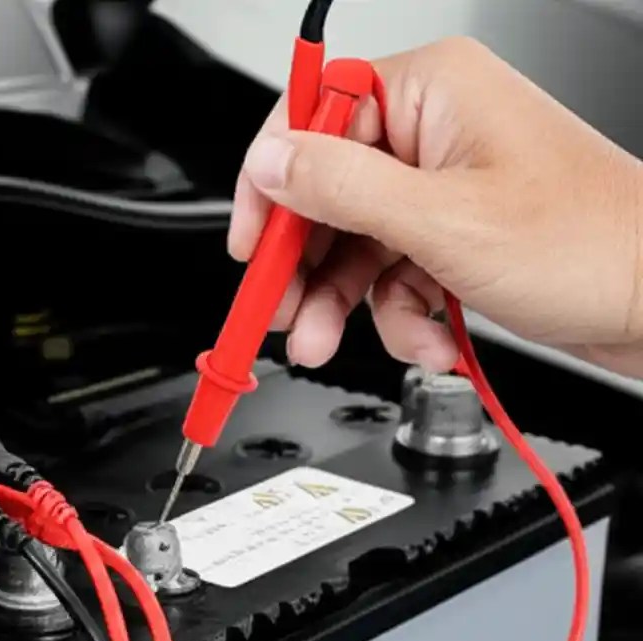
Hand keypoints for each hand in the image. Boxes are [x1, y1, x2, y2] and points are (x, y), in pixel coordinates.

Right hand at [229, 37, 642, 377]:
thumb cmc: (594, 246)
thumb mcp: (443, 222)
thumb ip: (341, 189)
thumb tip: (271, 165)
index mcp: (430, 90)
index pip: (310, 116)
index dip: (271, 183)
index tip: (252, 244)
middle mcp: (433, 128)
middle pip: (325, 189)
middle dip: (306, 264)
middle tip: (282, 313)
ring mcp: (444, 181)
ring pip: (353, 240)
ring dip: (345, 301)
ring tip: (329, 342)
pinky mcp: (454, 229)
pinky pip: (392, 269)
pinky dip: (398, 313)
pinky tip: (423, 337)